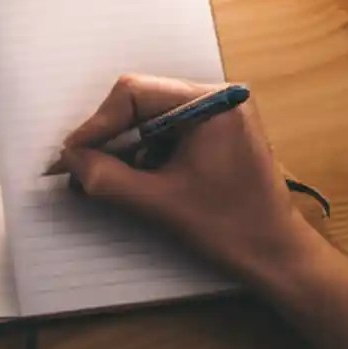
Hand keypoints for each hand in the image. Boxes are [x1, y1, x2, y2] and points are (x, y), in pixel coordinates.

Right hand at [55, 74, 316, 279]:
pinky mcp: (216, 133)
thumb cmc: (232, 229)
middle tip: (78, 166)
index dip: (97, 124)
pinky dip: (143, 154)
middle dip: (108, 136)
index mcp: (211, 103)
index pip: (135, 93)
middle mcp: (217, 97)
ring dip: (123, 147)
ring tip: (100, 178)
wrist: (278, 255)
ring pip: (150, 117)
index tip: (72, 154)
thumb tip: (69, 160)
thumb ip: (109, 178)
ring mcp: (218, 114)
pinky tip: (128, 179)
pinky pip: (167, 131)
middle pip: (141, 101)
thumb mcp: (161, 203)